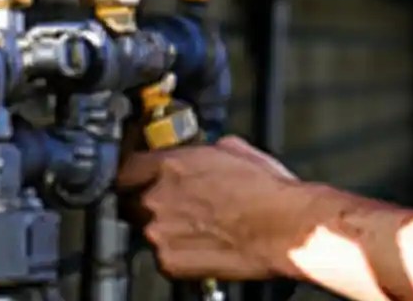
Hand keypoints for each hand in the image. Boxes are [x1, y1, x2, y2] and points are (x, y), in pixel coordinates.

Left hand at [116, 136, 300, 280]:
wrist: (287, 229)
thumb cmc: (268, 192)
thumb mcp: (233, 150)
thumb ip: (202, 152)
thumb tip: (200, 152)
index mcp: (170, 165)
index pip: (126, 167)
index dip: (133, 172)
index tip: (137, 175)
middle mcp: (158, 198)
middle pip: (131, 199)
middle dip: (149, 201)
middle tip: (176, 203)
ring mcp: (161, 232)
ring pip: (147, 229)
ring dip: (164, 227)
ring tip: (196, 226)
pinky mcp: (170, 262)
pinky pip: (162, 255)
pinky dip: (176, 252)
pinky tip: (201, 244)